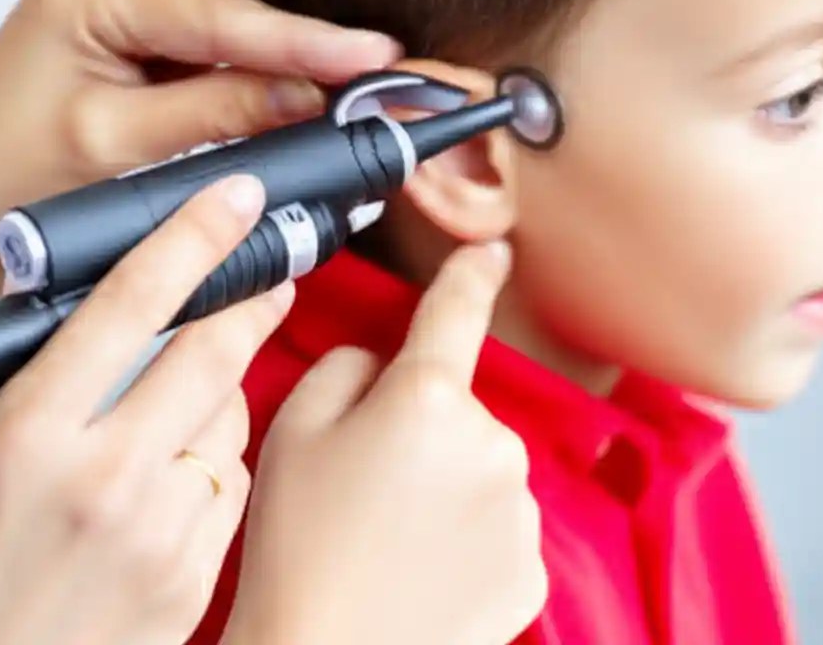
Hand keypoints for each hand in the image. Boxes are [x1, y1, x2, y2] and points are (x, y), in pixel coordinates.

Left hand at [0, 0, 401, 288]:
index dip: (306, 41)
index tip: (373, 56)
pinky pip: (201, 55)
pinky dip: (236, 87)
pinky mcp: (124, 42)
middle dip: (296, 57)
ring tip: (328, 112)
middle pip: (230, 16)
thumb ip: (216, 114)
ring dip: (268, 74)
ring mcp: (114, 6)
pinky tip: (270, 113)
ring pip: (224, 34)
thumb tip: (306, 97)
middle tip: (369, 95)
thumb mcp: (117, 149)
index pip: (221, 17)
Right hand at [0, 175, 293, 644]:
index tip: (234, 197)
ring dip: (223, 384)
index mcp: (27, 438)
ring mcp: (159, 534)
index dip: (193, 235)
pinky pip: (230, 486)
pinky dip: (216, 457)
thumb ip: (0, 386)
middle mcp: (104, 480)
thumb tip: (53, 314)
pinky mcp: (192, 580)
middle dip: (252, 293)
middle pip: (211, 352)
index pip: (130, 304)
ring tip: (183, 391)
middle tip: (273, 265)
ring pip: (229, 418)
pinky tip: (177, 466)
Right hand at [222, 241, 547, 644]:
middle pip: (455, 409)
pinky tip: (418, 571)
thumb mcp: (290, 432)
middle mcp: (490, 444)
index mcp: (426, 399)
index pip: (455, 313)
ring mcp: (520, 511)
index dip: (471, 275)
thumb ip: (344, 369)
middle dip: (418, 428)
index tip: (492, 251)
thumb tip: (380, 363)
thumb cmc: (295, 545)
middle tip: (360, 484)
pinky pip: (498, 527)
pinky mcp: (532, 570)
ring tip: (385, 538)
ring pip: (479, 469)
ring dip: (445, 485)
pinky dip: (465, 538)